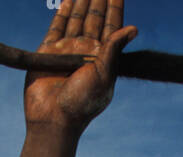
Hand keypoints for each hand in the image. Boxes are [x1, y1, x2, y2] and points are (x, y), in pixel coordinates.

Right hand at [24, 0, 136, 132]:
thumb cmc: (82, 102)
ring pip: (75, 18)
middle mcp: (86, 51)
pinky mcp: (48, 52)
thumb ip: (114, 49)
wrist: (54, 119)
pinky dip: (61, 12)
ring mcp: (67, 50)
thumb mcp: (103, 76)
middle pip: (93, 17)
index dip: (114, 6)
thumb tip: (133, 29)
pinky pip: (56, 27)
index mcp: (102, 57)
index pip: (111, 25)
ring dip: (81, 1)